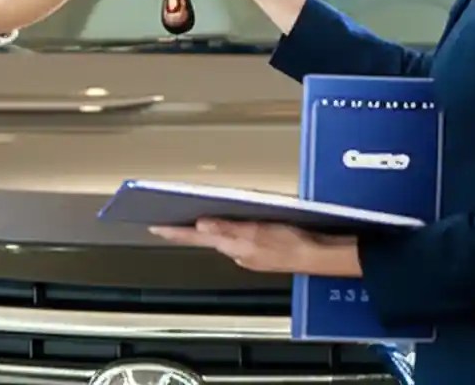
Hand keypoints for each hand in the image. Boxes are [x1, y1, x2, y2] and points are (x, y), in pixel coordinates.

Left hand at [149, 219, 362, 276]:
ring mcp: (248, 253)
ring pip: (220, 239)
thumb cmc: (294, 242)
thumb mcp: (259, 232)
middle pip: (205, 239)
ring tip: (188, 219)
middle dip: (184, 231)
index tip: (153, 226)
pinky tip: (227, 224)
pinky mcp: (260, 251)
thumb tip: (201, 226)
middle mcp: (237, 252)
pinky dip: (226, 231)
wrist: (321, 256)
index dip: (173, 232)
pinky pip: (236, 239)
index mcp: (233, 246)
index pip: (196, 238)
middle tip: (163, 222)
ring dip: (205, 230)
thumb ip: (228, 229)